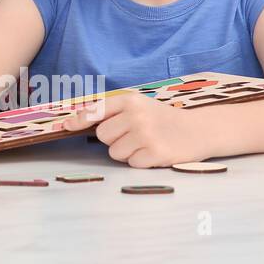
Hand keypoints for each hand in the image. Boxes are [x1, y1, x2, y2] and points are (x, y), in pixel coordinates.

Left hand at [60, 91, 203, 167]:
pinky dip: (140, 161)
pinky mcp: (155, 153)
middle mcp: (136, 115)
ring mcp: (146, 134)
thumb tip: (74, 121)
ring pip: (115, 152)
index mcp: (130, 100)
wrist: (198, 130)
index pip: (96, 111)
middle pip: (102, 135)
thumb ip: (111, 111)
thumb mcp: (138, 106)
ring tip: (145, 142)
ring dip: (127, 152)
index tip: (65, 126)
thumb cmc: (161, 118)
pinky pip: (131, 163)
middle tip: (134, 134)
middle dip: (114, 138)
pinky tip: (154, 151)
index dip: (78, 120)